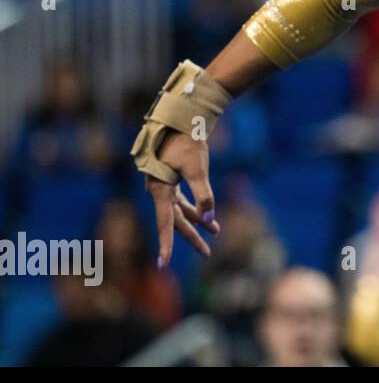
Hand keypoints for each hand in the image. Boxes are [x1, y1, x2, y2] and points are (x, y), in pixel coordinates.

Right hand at [145, 130, 220, 265]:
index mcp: (160, 189)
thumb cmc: (187, 142)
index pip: (165, 223)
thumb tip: (209, 218)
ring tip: (216, 231)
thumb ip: (204, 194)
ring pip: (181, 210)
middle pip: (176, 220)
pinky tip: (207, 216)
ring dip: (198, 220)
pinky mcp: (173, 177)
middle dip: (192, 237)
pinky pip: (184, 199)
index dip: (166, 244)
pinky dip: (196, 207)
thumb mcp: (197, 169)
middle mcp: (159, 189)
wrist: (181, 118)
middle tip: (207, 254)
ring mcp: (165, 184)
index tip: (163, 264)